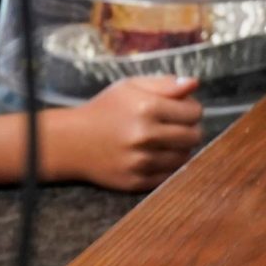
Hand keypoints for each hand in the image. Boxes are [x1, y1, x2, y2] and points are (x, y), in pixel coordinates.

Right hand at [47, 76, 201, 191]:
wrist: (70, 142)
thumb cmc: (105, 109)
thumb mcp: (131, 86)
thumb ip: (165, 84)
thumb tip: (195, 84)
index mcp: (146, 108)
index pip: (194, 113)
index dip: (191, 109)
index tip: (182, 110)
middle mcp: (144, 136)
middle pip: (194, 136)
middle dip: (190, 129)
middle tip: (175, 126)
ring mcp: (140, 162)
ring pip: (184, 157)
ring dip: (180, 148)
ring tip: (164, 141)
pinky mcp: (135, 181)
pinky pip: (169, 176)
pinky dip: (168, 166)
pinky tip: (155, 155)